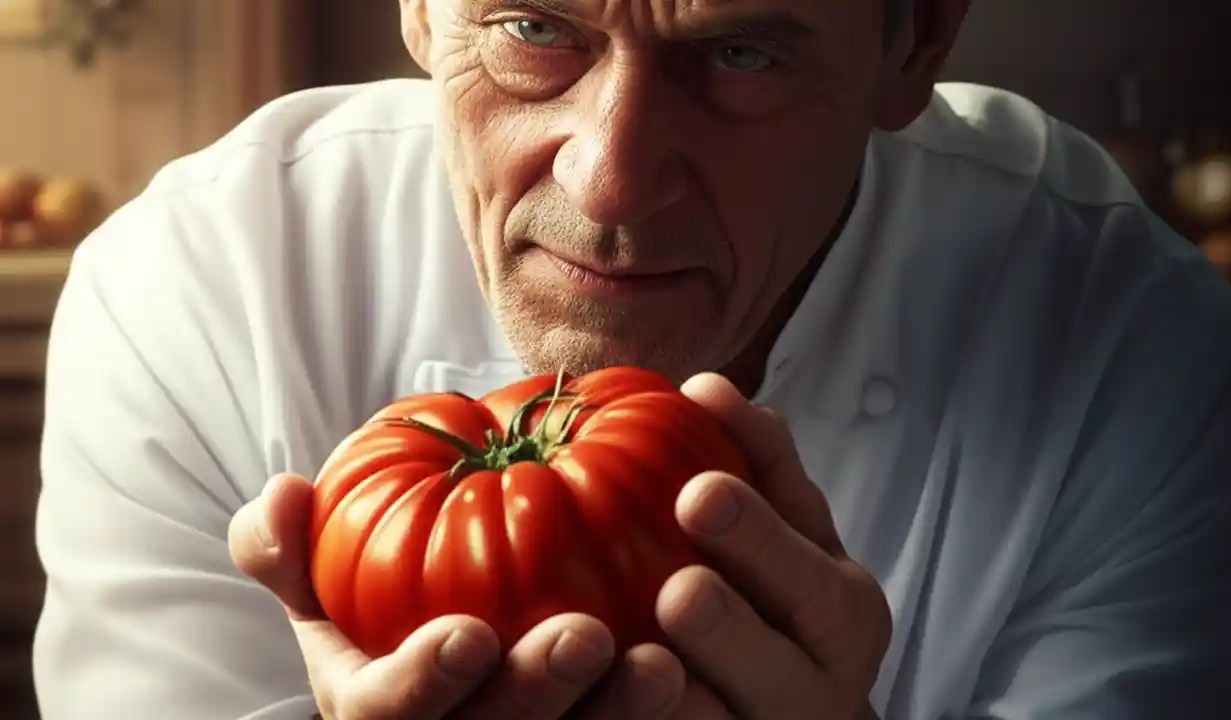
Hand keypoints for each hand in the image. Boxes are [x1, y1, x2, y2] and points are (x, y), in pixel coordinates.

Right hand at [230, 474, 658, 718]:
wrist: (458, 678)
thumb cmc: (383, 621)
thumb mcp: (323, 585)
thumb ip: (290, 545)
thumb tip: (284, 492)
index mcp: (373, 710)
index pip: (380, 716)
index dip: (419, 684)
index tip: (469, 633)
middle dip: (534, 698)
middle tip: (588, 634)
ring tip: (668, 666)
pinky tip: (710, 683)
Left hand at [618, 373, 890, 717]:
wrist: (786, 708)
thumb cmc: (781, 598)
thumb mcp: (789, 530)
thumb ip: (760, 462)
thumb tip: (703, 385)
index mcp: (844, 618)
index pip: (812, 582)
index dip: (759, 538)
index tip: (698, 491)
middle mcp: (816, 694)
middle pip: (779, 675)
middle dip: (730, 630)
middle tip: (680, 588)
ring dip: (676, 703)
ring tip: (632, 661)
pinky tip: (586, 702)